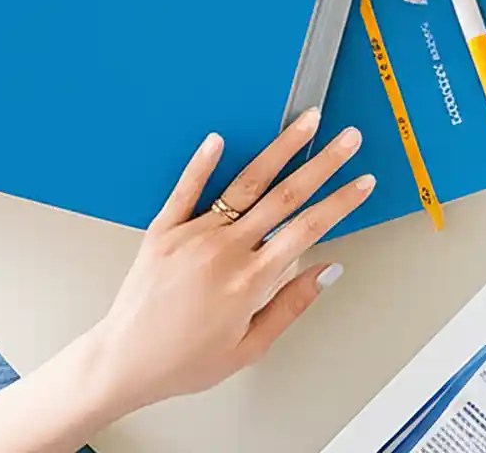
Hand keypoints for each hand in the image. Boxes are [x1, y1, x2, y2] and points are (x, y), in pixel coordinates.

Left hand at [85, 108, 372, 414]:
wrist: (122, 362)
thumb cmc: (184, 362)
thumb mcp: (250, 347)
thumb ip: (292, 304)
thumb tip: (327, 271)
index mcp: (248, 280)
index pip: (308, 229)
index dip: (341, 202)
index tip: (363, 182)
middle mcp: (223, 251)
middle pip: (285, 196)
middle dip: (324, 163)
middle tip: (348, 139)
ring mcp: (191, 236)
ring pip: (246, 183)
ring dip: (281, 149)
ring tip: (306, 123)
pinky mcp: (162, 231)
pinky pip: (186, 189)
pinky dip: (203, 162)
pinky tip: (220, 138)